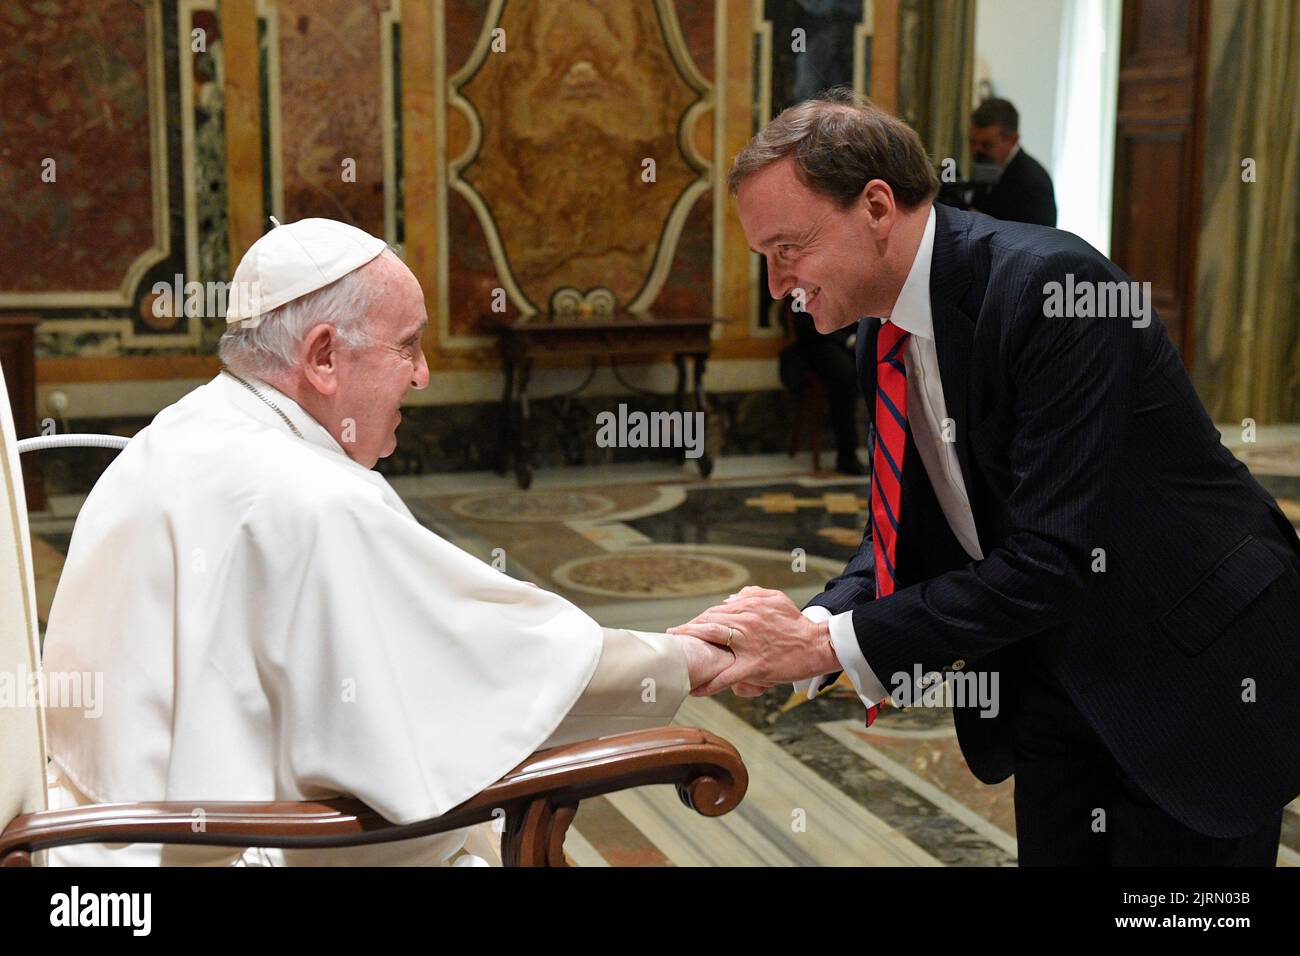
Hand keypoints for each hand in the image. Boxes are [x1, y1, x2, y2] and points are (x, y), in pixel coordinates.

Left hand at [669, 586, 838, 695]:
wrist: (817, 645)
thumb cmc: (796, 623)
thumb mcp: (776, 599)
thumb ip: (752, 594)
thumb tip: (731, 597)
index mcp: (748, 606)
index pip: (715, 611)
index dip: (699, 619)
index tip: (687, 626)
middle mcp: (744, 621)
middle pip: (707, 623)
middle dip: (687, 630)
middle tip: (673, 637)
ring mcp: (747, 644)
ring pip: (712, 641)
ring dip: (691, 646)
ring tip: (676, 656)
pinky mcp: (753, 665)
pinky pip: (726, 675)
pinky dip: (709, 683)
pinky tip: (696, 689)